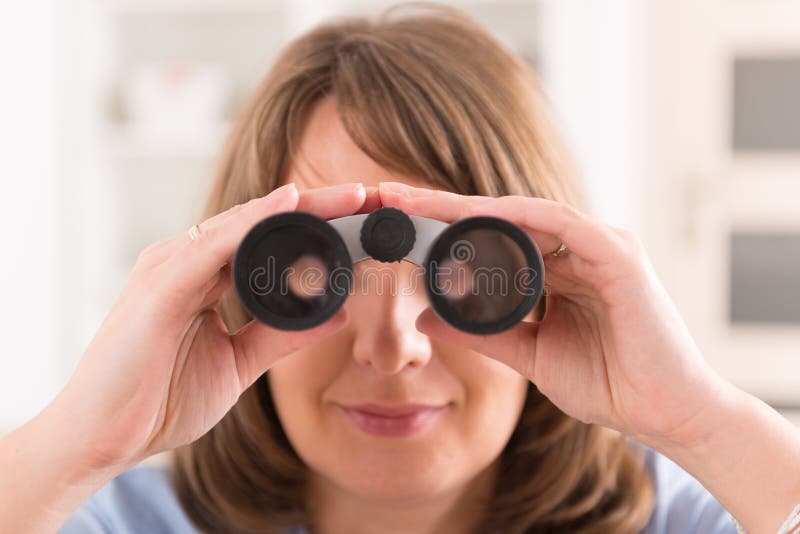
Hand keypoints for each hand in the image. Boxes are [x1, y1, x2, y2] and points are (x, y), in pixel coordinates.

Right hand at [53, 182, 369, 471]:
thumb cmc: (158, 399)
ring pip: (242, 224)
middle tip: (368, 196)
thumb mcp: (239, 363)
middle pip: (259, 222)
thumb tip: (337, 314)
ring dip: (298, 207)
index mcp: (203, 278)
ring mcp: (169, 268)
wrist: (102, 440)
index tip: (363, 221)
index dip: (315, 227)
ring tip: (348, 196)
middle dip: (317, 207)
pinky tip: (289, 205)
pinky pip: (213, 245)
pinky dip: (252, 223)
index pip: (266, 240)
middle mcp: (186, 263)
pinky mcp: (159, 286)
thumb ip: (282, 335)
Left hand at [379, 181, 727, 446]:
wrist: (667, 415)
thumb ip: (479, 333)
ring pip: (523, 214)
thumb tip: (424, 319)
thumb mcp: (528, 354)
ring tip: (416, 202)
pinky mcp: (619, 255)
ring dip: (467, 206)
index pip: (491, 240)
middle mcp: (577, 250)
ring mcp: (600, 246)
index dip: (441, 229)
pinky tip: (475, 214)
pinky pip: (562, 225)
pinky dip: (518, 218)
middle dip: (442, 207)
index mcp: (558, 270)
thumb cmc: (608, 382)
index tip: (395, 224)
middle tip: (389, 196)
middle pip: (499, 219)